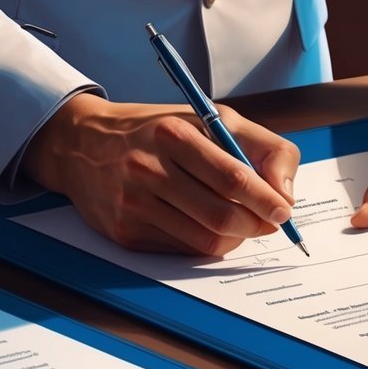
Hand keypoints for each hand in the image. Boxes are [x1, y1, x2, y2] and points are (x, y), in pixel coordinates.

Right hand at [22, 94, 299, 256]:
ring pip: (205, 240)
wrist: (82, 144)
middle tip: (268, 222)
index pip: (233, 177)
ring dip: (235, 238)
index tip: (284, 212)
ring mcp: (134, 205)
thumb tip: (285, 194)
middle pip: (221, 215)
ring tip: (241, 223)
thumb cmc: (158, 130)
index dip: (266, 200)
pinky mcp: (125, 233)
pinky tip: (205, 224)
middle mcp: (149, 170)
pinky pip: (182, 250)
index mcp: (173, 134)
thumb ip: (261, 147)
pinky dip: (205, 243)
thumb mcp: (210, 118)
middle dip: (256, 225)